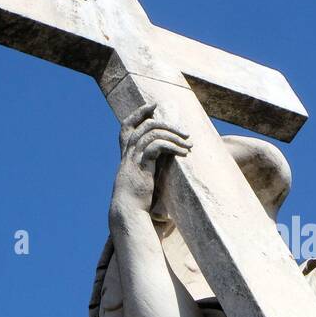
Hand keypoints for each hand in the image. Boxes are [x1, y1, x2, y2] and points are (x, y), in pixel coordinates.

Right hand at [109, 102, 190, 225]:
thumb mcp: (142, 177)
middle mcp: (128, 152)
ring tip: (189, 145)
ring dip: (174, 135)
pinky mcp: (141, 165)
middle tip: (185, 132)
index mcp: (127, 154)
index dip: (138, 113)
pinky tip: (183, 153)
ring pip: (152, 132)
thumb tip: (166, 157)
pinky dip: (172, 146)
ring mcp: (134, 158)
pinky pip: (157, 146)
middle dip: (166, 123)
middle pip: (145, 125)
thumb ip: (149, 164)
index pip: (126, 126)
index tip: (152, 106)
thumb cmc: (137, 198)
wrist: (128, 210)